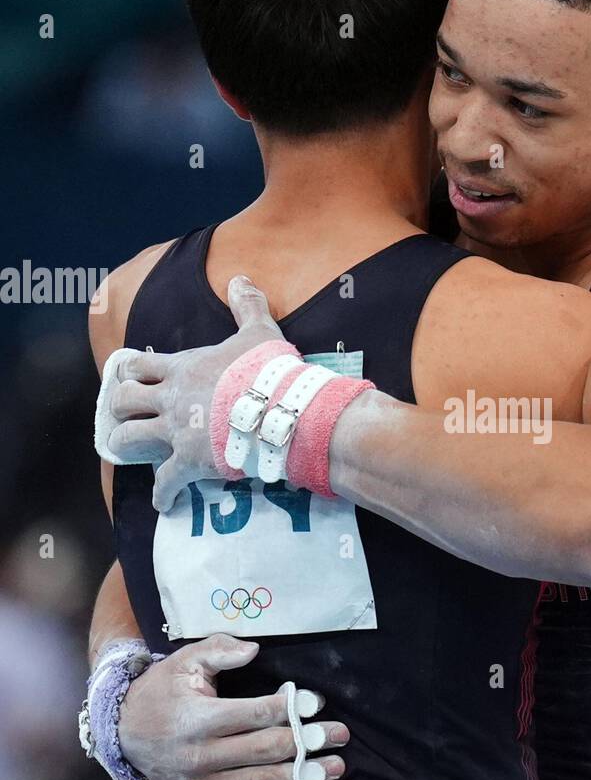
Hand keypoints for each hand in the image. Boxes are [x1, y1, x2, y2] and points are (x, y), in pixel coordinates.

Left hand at [105, 276, 285, 511]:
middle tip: (125, 415)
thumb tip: (240, 278)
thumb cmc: (269, 371)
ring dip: (126, 447)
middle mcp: (171, 400)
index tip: (129, 378)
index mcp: (183, 368)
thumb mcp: (259, 331)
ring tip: (128, 453)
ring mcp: (176, 432)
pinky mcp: (189, 462)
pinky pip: (164, 483)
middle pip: (124, 402)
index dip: (130, 372)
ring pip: (130, 439)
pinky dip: (161, 493)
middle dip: (120, 409)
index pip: (139, 366)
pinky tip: (162, 502)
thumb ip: (246, 305)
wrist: (280, 410)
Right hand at [118, 633, 348, 779]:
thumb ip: (220, 651)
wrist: (122, 732)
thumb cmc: (160, 691)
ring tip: (334, 768)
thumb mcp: (184, 661)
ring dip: (302, 777)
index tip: (315, 702)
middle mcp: (200, 756)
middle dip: (307, 742)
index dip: (289, 708)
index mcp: (199, 719)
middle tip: (339, 735)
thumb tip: (255, 651)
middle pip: (266, 750)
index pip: (255, 714)